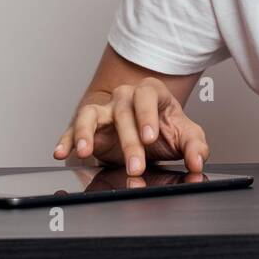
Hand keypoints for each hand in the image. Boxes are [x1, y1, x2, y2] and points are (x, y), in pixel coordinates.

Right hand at [53, 77, 209, 174]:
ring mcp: (105, 110)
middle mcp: (125, 97)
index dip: (147, 115)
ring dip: (86, 132)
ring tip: (85, 150)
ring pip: (91, 113)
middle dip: (128, 141)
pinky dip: (67, 140)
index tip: (150, 137)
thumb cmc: (167, 130)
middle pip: (122, 111)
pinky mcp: (89, 126)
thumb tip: (197, 160)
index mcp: (151, 93)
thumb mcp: (187, 136)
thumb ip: (195, 147)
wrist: (149, 133)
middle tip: (135, 166)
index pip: (147, 96)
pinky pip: (74, 129)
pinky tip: (62, 152)